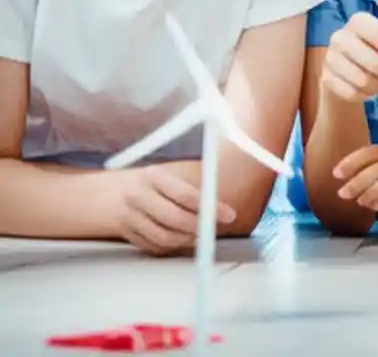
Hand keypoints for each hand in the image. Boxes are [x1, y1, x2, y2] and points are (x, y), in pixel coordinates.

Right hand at [115, 166, 235, 255]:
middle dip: (201, 227)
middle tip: (215, 229)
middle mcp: (139, 197)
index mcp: (153, 177)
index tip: (229, 215)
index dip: (211, 207)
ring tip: (200, 235)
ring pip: (166, 237)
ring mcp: (130, 218)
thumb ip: (190, 186)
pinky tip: (182, 239)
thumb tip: (220, 201)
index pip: (186, 195)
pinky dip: (173, 246)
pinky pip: (155, 246)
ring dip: (188, 239)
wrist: (102, 194)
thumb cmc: (145, 184)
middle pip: (176, 219)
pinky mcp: (126, 235)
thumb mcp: (164, 175)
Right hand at [321, 12, 377, 102]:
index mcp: (359, 21)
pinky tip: (369, 90)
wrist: (346, 71)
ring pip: (364, 81)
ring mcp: (330, 58)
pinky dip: (366, 95)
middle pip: (374, 62)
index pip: (377, 33)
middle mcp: (340, 36)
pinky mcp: (326, 78)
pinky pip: (352, 93)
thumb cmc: (376, 52)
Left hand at [334, 144, 377, 211]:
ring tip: (360, 201)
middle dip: (358, 182)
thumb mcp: (368, 165)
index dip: (352, 163)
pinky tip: (374, 205)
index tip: (336, 174)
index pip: (370, 152)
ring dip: (370, 193)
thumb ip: (353, 162)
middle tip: (342, 193)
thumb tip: (321, 150)